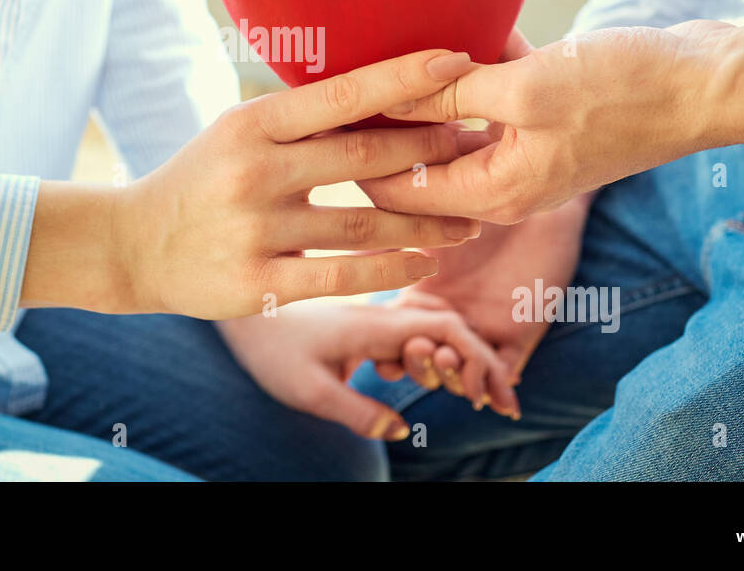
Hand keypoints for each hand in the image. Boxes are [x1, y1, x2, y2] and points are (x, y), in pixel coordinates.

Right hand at [22, 49, 485, 318]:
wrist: (132, 245)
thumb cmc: (200, 178)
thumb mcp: (237, 131)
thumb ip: (299, 119)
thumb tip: (381, 90)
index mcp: (253, 123)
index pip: (343, 93)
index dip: (405, 77)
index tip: (458, 60)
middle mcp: (256, 172)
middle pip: (365, 156)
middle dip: (431, 149)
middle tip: (480, 142)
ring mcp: (257, 230)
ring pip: (363, 222)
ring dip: (426, 221)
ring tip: (472, 219)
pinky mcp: (258, 284)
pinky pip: (342, 276)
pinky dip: (391, 267)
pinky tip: (426, 261)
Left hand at [218, 302, 518, 438]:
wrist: (240, 319)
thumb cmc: (269, 352)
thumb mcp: (308, 391)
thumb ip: (355, 410)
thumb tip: (401, 430)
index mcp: (372, 324)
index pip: (443, 332)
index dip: (477, 362)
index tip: (494, 399)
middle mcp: (379, 313)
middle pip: (450, 326)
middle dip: (483, 361)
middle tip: (504, 404)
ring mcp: (374, 317)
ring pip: (435, 326)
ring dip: (462, 356)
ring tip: (479, 394)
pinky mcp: (366, 325)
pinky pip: (414, 331)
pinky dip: (438, 352)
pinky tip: (439, 377)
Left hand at [363, 22, 743, 222]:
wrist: (708, 80)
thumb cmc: (626, 90)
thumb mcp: (526, 89)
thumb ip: (452, 94)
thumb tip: (384, 93)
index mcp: (495, 192)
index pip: (397, 191)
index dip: (358, 154)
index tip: (326, 109)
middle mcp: (505, 179)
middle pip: (420, 155)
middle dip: (385, 117)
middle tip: (342, 67)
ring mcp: (525, 147)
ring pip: (453, 119)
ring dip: (427, 84)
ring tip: (383, 38)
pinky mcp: (544, 114)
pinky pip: (490, 92)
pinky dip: (473, 62)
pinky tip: (455, 18)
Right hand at [368, 195, 591, 400]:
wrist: (531, 192)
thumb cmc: (476, 197)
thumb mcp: (425, 215)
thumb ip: (389, 227)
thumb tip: (347, 226)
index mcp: (421, 297)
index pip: (396, 339)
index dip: (387, 354)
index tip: (381, 357)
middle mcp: (448, 318)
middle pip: (426, 363)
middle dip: (418, 367)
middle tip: (419, 348)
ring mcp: (481, 328)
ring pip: (461, 374)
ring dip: (450, 379)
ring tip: (447, 358)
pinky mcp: (518, 333)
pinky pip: (503, 372)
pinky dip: (493, 388)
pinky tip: (484, 393)